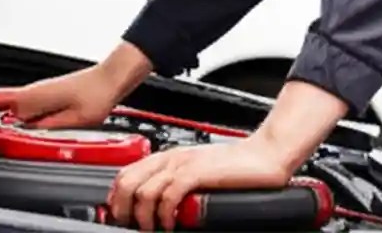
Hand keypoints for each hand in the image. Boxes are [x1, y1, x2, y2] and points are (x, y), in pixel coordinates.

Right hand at [0, 42, 151, 127]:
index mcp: (37, 97)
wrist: (110, 79)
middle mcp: (35, 90)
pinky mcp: (47, 90)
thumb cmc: (97, 95)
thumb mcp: (74, 119)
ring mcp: (40, 88)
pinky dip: (7, 102)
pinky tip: (8, 110)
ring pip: (8, 96)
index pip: (1, 103)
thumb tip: (28, 132)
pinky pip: (20, 96)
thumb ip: (48, 126)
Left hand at [106, 137, 292, 229]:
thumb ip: (177, 183)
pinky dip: (164, 214)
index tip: (120, 217)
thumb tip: (159, 205)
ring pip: (143, 191)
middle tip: (132, 226)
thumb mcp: (199, 172)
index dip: (117, 199)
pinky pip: (168, 196)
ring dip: (142, 217)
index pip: (126, 174)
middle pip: (127, 182)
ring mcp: (184, 165)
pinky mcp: (197, 173)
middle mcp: (171, 158)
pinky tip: (170, 224)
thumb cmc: (236, 166)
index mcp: (169, 157)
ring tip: (152, 229)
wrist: (264, 156)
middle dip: (123, 210)